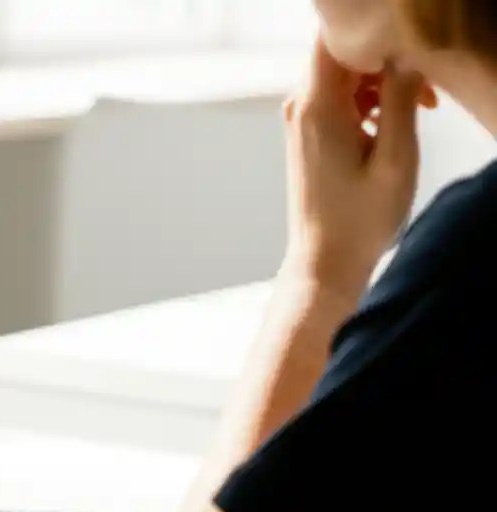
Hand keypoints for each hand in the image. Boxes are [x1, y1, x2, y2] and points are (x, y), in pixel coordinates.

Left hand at [280, 39, 435, 300]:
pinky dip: (370, 99)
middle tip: (425, 98)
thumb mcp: (396, 157)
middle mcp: (300, 105)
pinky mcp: (308, 129)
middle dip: (389, 63)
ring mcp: (301, 117)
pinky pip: (340, 95)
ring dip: (385, 83)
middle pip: (345, 53)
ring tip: (418, 114)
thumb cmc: (360, 218)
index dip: (377, 39)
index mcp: (317, 106)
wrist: (326, 259)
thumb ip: (400, 99)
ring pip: (347, 73)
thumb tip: (405, 55)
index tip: (410, 65)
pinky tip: (392, 126)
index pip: (335, 38)